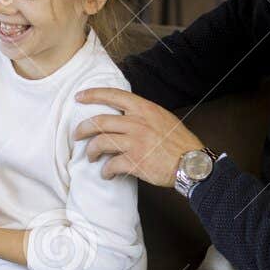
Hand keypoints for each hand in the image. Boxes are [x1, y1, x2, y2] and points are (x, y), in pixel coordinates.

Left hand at [73, 87, 204, 188]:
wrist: (191, 163)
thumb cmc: (179, 142)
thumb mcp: (163, 118)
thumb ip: (144, 115)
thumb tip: (126, 116)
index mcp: (144, 109)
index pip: (113, 95)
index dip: (92, 94)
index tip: (79, 97)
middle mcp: (137, 123)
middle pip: (99, 121)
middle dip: (82, 129)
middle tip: (78, 135)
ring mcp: (135, 142)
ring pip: (100, 142)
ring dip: (91, 151)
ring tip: (91, 157)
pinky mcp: (135, 162)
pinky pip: (111, 165)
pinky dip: (105, 171)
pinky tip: (107, 174)